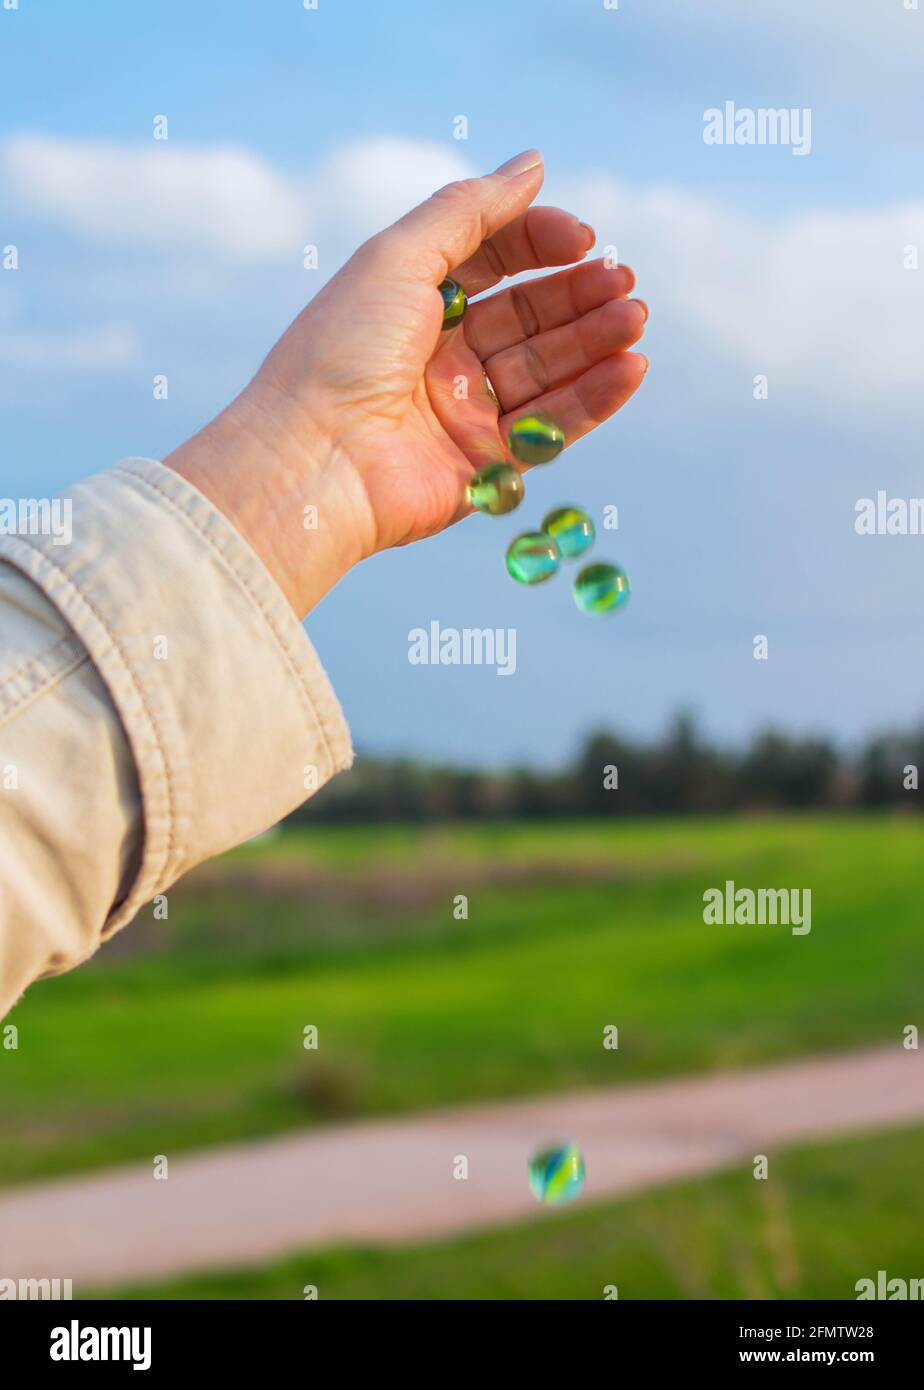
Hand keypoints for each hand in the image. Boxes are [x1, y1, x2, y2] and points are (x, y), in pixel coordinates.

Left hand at [166, 150, 647, 616]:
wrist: (316, 460)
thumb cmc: (342, 351)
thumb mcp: (399, 257)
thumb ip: (470, 209)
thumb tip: (534, 163)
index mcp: (413, 300)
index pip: (495, 260)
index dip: (541, 243)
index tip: (582, 237)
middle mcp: (441, 353)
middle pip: (529, 315)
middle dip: (580, 294)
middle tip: (625, 279)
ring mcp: (465, 409)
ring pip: (548, 368)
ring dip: (596, 340)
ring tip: (635, 318)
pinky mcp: (487, 462)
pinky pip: (553, 425)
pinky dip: (595, 396)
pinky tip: (630, 366)